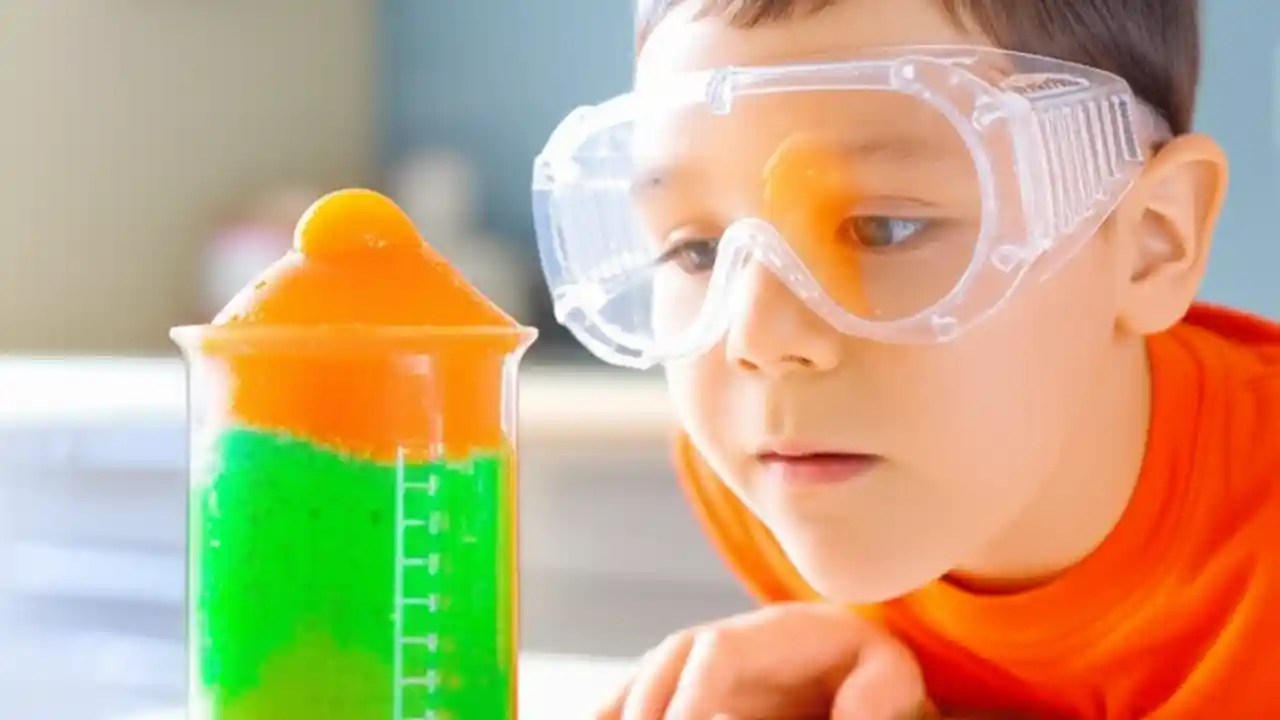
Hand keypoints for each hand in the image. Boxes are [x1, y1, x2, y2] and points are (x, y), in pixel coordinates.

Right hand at [594, 601, 932, 719]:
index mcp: (765, 635)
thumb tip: (853, 719)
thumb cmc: (869, 669)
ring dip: (615, 710)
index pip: (713, 652)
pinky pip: (633, 702)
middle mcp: (718, 645)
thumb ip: (878, 692)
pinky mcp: (684, 695)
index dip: (688, 694)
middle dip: (644, 710)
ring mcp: (694, 668)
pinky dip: (612, 714)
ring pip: (638, 682)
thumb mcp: (891, 674)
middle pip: (664, 663)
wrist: (846, 659)